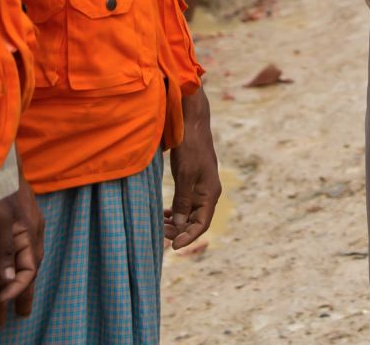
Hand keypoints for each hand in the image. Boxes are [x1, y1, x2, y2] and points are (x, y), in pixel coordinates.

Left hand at [0, 180, 40, 326]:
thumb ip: (4, 251)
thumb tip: (6, 281)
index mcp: (30, 234)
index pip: (28, 271)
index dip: (16, 290)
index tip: (1, 303)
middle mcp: (27, 235)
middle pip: (25, 271)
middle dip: (19, 295)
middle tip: (16, 318)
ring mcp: (16, 230)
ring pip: (13, 264)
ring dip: (5, 286)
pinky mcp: (3, 226)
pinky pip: (2, 254)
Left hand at [167, 88, 222, 248]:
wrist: (192, 122)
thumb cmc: (190, 147)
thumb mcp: (185, 175)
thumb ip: (183, 200)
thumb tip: (180, 224)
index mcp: (210, 193)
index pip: (201, 224)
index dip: (188, 237)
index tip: (173, 247)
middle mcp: (208, 192)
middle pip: (195, 221)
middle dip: (179, 230)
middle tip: (159, 232)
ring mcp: (201, 186)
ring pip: (189, 213)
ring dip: (176, 222)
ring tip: (159, 225)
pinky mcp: (193, 181)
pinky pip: (186, 203)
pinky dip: (176, 211)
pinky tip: (165, 214)